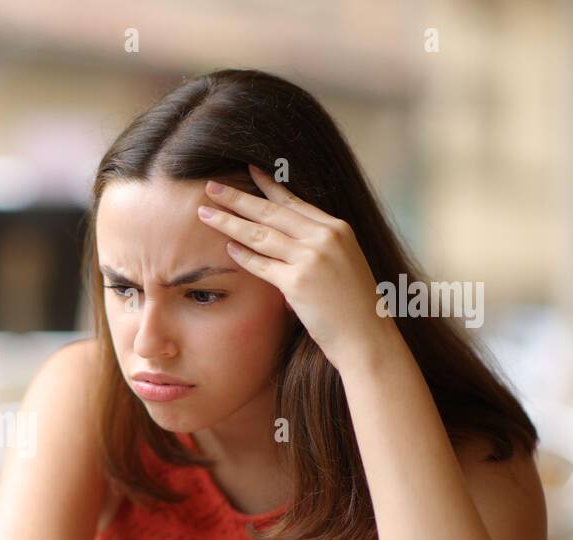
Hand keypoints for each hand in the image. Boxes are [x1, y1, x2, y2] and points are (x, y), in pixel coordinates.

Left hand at [197, 164, 392, 370]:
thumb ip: (316, 246)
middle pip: (270, 212)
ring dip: (229, 221)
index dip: (268, 185)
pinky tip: (226, 247)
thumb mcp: (342, 263)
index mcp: (337, 228)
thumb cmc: (352, 305)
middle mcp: (324, 237)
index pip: (294, 201)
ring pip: (260, 234)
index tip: (248, 170)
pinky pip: (262, 264)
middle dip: (237, 197)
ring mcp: (311, 258)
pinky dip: (242, 255)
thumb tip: (284, 237)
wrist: (366, 335)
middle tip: (211, 186)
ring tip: (205, 212)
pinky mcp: (297, 282)